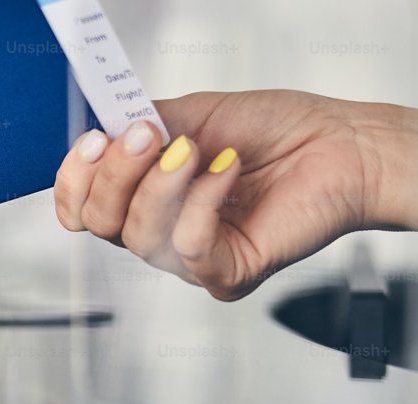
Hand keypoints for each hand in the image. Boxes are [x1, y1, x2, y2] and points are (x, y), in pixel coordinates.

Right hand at [54, 91, 380, 300]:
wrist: (343, 145)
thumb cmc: (282, 132)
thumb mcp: (194, 114)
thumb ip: (140, 124)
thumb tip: (101, 124)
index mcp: (148, 198)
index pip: (83, 209)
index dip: (74, 181)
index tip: (92, 141)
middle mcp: (164, 233)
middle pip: (101, 223)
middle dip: (116, 175)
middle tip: (146, 135)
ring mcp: (193, 259)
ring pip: (140, 237)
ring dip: (162, 183)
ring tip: (195, 148)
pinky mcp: (227, 274)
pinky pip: (190, 247)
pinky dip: (204, 201)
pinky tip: (228, 169)